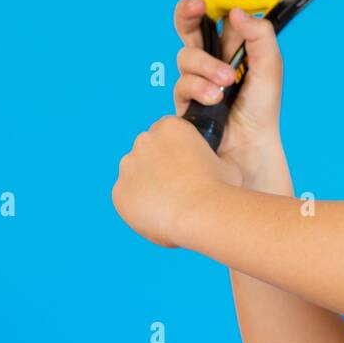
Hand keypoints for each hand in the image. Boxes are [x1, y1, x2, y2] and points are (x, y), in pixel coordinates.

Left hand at [112, 115, 240, 247]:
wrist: (201, 213)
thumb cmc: (219, 188)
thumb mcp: (224, 163)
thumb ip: (208, 159)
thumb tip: (209, 167)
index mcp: (170, 126)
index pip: (167, 133)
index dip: (178, 151)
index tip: (188, 167)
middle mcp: (144, 141)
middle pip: (148, 152)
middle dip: (160, 167)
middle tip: (181, 188)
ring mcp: (128, 167)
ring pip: (136, 176)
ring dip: (148, 186)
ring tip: (172, 205)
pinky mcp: (119, 192)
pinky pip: (128, 198)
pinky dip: (140, 207)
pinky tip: (161, 216)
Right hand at [173, 0, 285, 185]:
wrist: (250, 148)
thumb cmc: (262, 109)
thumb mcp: (270, 68)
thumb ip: (259, 37)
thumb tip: (238, 13)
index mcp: (234, 46)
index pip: (221, 12)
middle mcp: (212, 58)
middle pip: (190, 25)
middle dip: (189, 11)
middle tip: (198, 6)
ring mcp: (196, 78)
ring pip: (186, 54)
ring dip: (206, 64)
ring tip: (227, 81)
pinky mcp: (184, 100)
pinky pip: (181, 83)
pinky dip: (199, 87)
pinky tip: (214, 97)